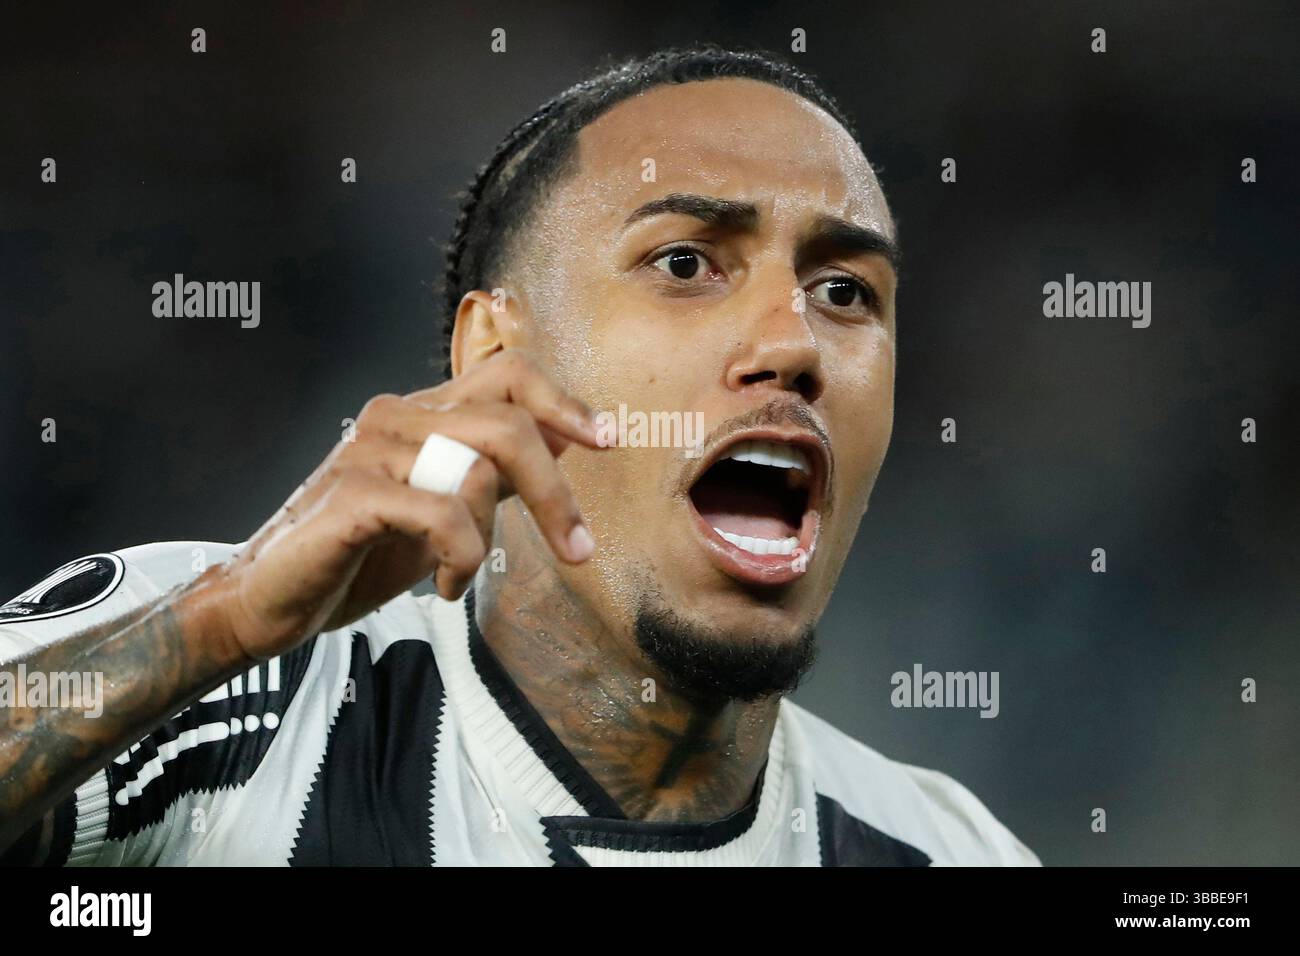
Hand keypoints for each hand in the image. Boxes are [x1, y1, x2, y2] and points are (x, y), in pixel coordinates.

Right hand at [212, 350, 604, 660]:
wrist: (269, 599)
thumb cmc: (359, 553)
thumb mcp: (444, 508)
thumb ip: (496, 472)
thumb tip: (565, 440)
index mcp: (422, 413)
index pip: (506, 374)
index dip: (563, 402)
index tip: (607, 439)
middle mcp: (398, 416)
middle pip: (509, 425)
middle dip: (556, 494)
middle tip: (579, 549)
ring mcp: (372, 449)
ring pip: (480, 472)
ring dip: (488, 540)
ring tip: (459, 573)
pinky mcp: (354, 493)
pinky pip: (445, 515)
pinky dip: (460, 558)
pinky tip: (444, 586)